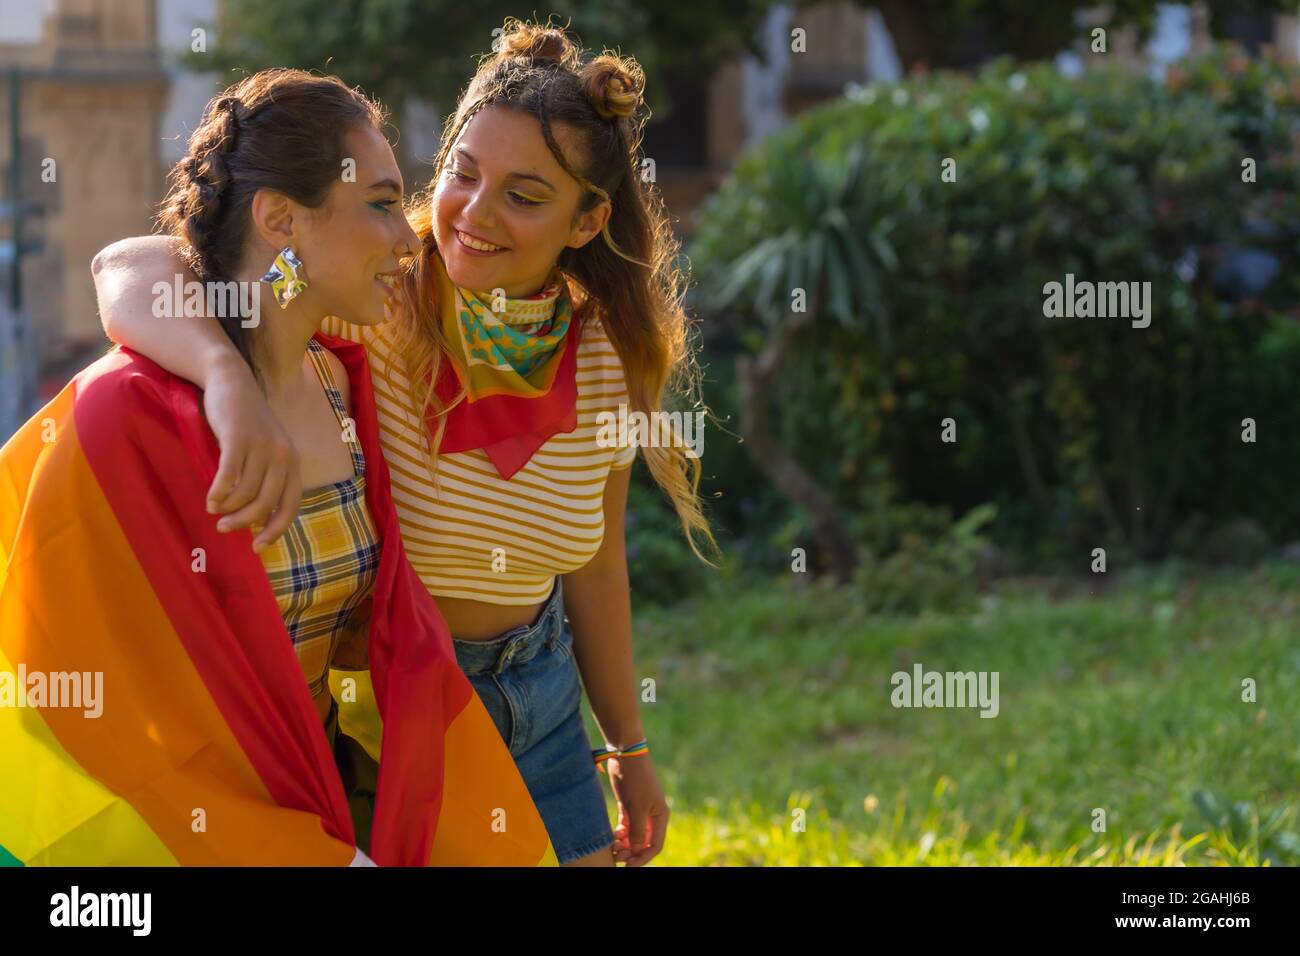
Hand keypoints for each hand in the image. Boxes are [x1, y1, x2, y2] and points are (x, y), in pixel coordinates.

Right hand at [202, 361, 300, 550]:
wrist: (232, 381)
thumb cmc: (245, 423)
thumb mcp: (264, 451)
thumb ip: (265, 480)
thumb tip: (256, 519)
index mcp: (292, 461)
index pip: (290, 506)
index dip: (275, 530)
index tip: (257, 547)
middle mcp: (282, 455)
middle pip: (265, 503)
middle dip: (244, 522)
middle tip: (224, 528)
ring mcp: (261, 445)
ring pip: (245, 492)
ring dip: (227, 508)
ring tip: (214, 510)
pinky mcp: (238, 437)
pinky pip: (229, 476)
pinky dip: (218, 493)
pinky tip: (210, 500)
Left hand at [604, 754, 668, 865]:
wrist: (626, 755)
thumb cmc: (636, 780)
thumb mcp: (637, 807)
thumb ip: (637, 831)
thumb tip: (636, 850)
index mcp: (660, 816)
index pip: (655, 845)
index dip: (643, 858)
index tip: (628, 865)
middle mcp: (652, 815)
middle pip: (643, 842)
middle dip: (631, 852)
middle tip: (617, 857)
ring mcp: (640, 810)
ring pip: (633, 835)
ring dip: (624, 844)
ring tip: (612, 848)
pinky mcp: (628, 805)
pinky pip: (625, 826)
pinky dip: (619, 833)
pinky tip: (612, 837)